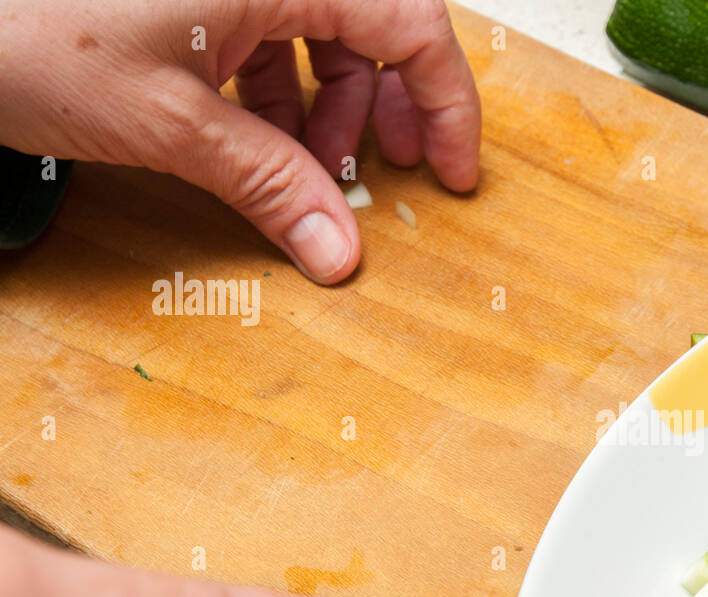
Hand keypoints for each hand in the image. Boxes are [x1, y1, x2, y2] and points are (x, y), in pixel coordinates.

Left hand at [0, 0, 480, 282]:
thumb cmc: (20, 25)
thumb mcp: (168, 121)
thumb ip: (270, 184)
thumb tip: (341, 250)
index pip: (412, 23)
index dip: (445, 103)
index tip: (452, 170)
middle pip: (372, 23)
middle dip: (383, 105)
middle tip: (388, 172)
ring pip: (319, 27)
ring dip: (324, 105)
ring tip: (307, 168)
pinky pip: (266, 27)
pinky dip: (273, 88)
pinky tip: (255, 138)